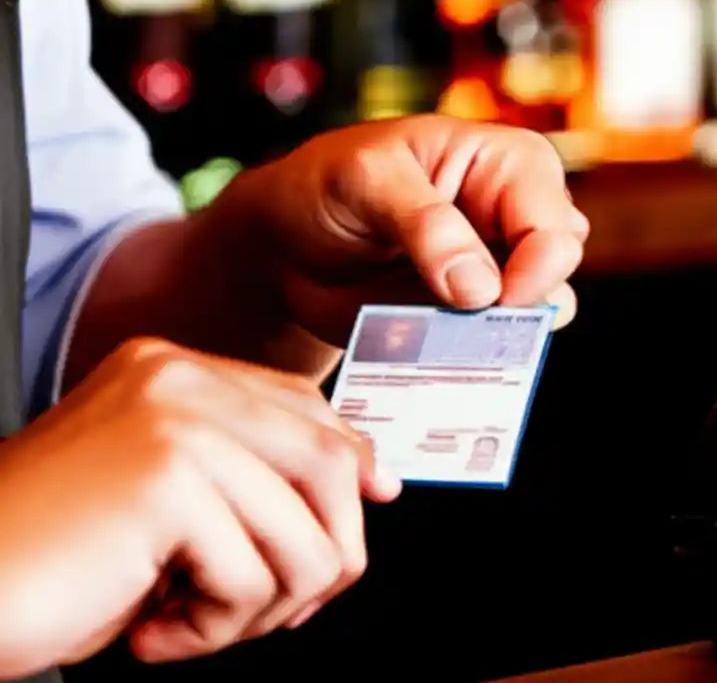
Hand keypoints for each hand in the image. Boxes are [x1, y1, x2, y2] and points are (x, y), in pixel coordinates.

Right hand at [0, 337, 400, 677]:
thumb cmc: (53, 561)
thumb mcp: (171, 504)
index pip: (310, 408)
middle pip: (332, 465)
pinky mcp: (167, 479)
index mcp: (176, 373)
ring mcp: (175, 422)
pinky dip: (212, 631)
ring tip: (188, 621)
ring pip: (306, 536)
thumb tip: (367, 487)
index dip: (353, 465)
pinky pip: (255, 577)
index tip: (374, 504)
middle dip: (325, 557)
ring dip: (261, 609)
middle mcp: (179, 381)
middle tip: (267, 612)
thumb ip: (250, 478)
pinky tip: (151, 632)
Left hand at [214, 115, 589, 346]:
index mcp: (510, 162)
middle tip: (452, 309)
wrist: (287, 245)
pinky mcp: (481, 314)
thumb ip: (425, 224)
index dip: (532, 269)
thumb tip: (480, 288)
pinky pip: (505, 347)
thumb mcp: (366, 180)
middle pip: (560, 269)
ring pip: (541, 315)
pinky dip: (476, 356)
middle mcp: (519, 213)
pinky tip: (433, 343)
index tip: (482, 299)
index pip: (556, 225)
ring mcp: (504, 267)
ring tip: (435, 325)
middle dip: (516, 301)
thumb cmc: (327, 185)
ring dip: (496, 332)